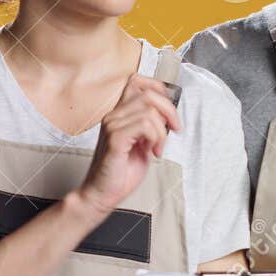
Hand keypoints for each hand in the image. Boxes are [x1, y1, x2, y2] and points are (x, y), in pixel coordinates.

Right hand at [74, 74, 180, 215]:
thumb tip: (169, 115)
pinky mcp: (115, 138)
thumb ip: (152, 126)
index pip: (137, 82)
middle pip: (149, 94)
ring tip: (157, 148)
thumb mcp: (143, 143)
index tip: (168, 113)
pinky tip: (152, 151)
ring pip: (149, 111)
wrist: (102, 193)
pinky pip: (144, 125)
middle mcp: (114, 115)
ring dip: (162, 132)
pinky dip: (156, 138)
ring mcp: (112, 125)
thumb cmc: (121, 171)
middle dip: (169, 111)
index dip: (158, 89)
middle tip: (174, 129)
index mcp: (119, 113)